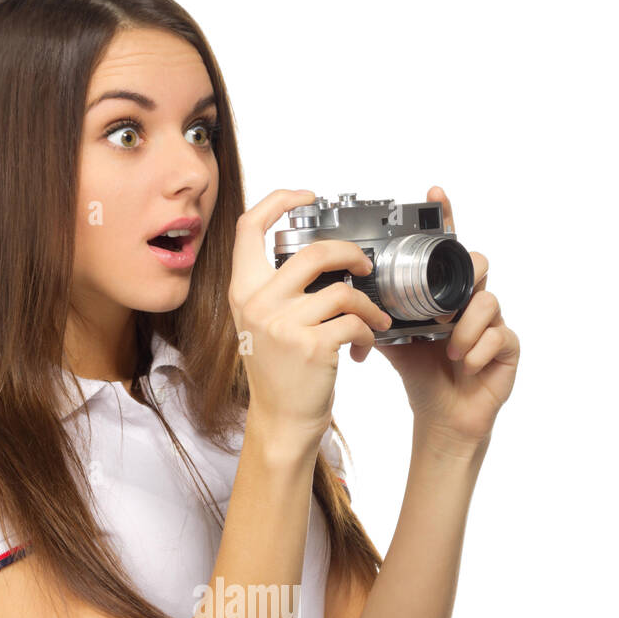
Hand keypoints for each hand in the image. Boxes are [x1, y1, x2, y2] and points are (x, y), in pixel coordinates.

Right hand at [229, 189, 390, 449]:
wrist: (281, 422)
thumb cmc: (278, 375)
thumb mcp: (261, 326)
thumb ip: (275, 289)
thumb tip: (315, 256)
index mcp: (243, 292)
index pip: (249, 228)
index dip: (279, 200)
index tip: (307, 195)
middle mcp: (258, 304)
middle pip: (314, 251)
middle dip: (351, 253)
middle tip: (365, 266)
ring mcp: (284, 324)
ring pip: (343, 290)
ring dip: (369, 305)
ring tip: (375, 320)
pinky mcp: (312, 346)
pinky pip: (354, 322)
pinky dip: (368, 333)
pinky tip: (363, 347)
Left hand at [374, 186, 519, 454]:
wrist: (442, 416)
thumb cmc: (423, 374)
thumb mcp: (395, 342)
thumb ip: (379, 317)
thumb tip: (347, 300)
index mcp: (443, 295)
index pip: (446, 251)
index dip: (445, 219)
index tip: (433, 192)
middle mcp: (470, 302)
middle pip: (477, 264)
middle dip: (464, 275)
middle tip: (446, 302)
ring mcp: (493, 322)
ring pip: (489, 301)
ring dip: (466, 326)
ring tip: (451, 349)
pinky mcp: (507, 347)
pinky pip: (500, 335)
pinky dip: (478, 350)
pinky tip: (466, 364)